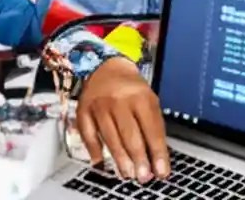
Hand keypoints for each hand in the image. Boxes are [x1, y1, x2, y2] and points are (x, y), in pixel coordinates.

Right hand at [76, 56, 168, 181]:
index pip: (152, 129)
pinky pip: (88, 133)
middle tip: (143, 176)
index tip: (161, 170)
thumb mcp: (149, 101)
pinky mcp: (83, 110)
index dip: (157, 153)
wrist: (107, 68)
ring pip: (110, 136)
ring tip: (127, 172)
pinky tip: (100, 160)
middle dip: (138, 159)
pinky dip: (94, 148)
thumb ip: (153, 127)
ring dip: (120, 158)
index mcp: (141, 97)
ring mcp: (100, 105)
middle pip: (130, 135)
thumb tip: (156, 158)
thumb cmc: (132, 89)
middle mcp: (119, 100)